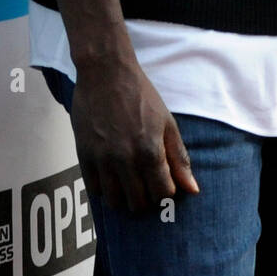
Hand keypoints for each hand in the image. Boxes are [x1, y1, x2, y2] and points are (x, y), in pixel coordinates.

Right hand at [71, 58, 199, 212]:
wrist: (106, 72)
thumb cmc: (139, 94)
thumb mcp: (167, 122)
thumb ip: (179, 158)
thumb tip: (192, 189)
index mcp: (150, 151)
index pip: (163, 194)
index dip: (166, 192)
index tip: (163, 183)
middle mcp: (125, 159)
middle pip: (138, 203)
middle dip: (146, 198)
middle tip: (145, 185)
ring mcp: (102, 159)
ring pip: (114, 201)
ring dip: (124, 197)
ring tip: (127, 182)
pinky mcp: (84, 155)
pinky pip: (93, 189)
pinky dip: (103, 189)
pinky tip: (110, 175)